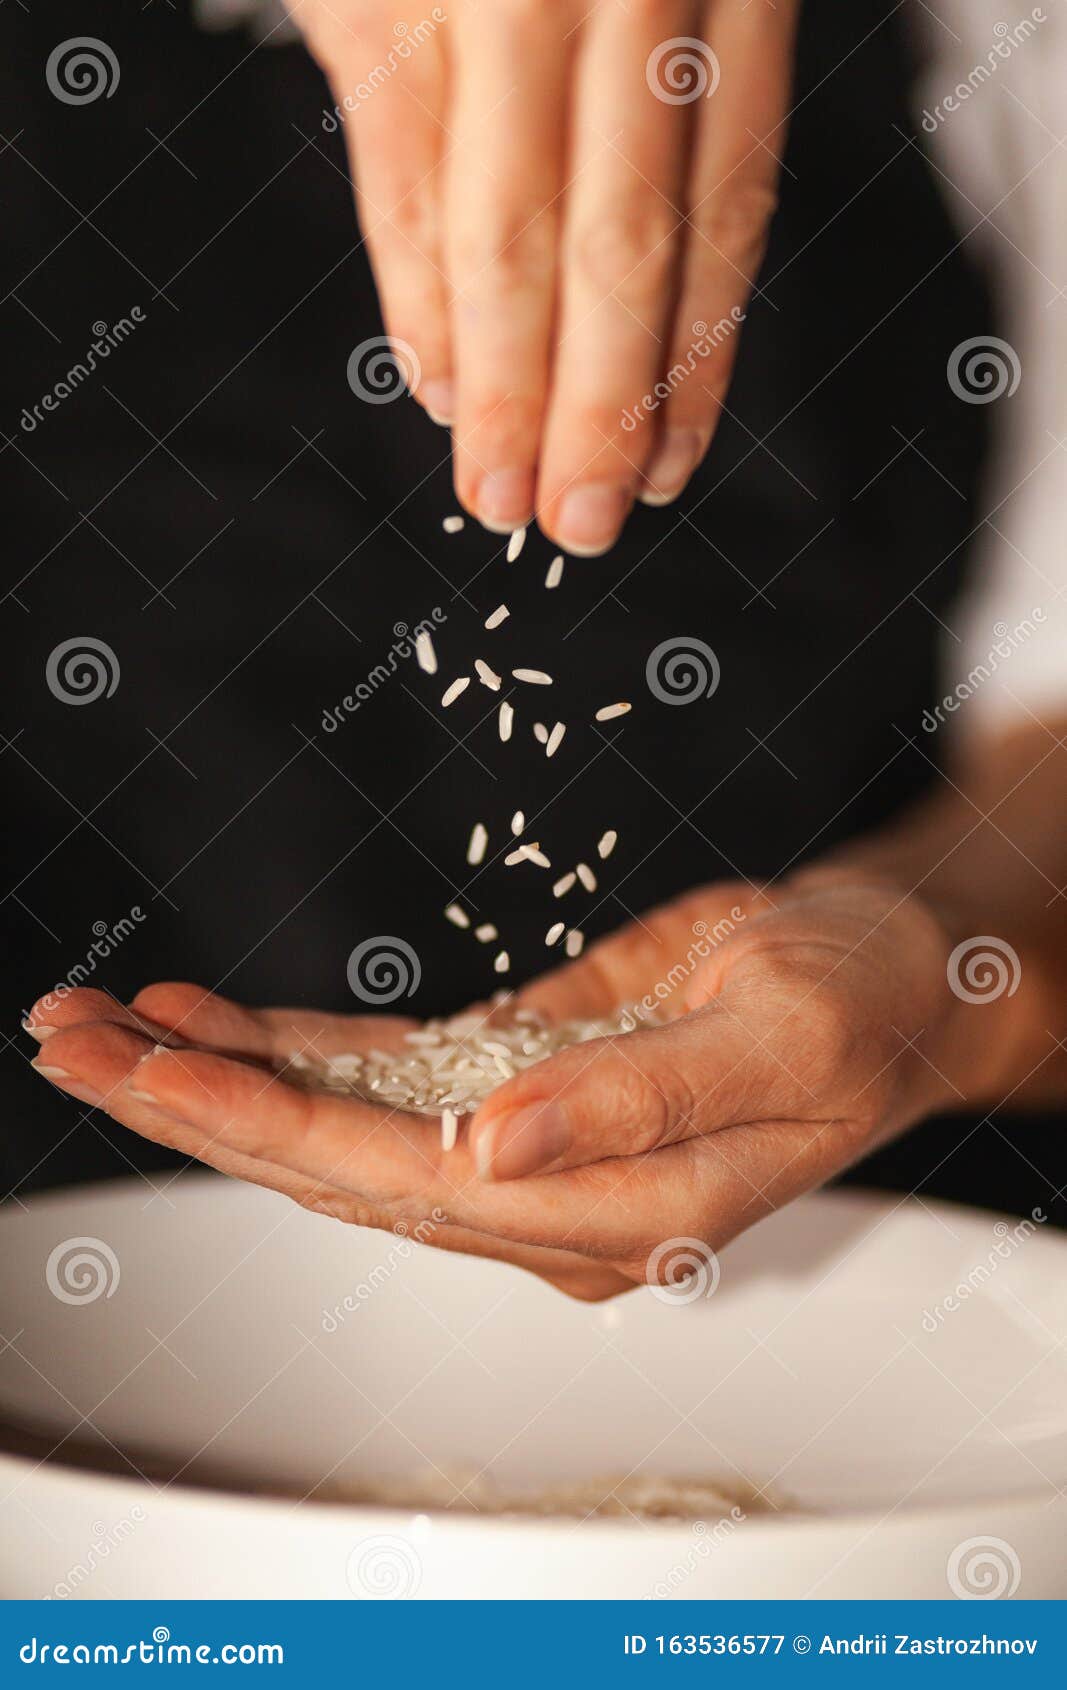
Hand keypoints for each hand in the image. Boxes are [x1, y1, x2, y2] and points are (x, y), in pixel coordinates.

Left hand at [26, 871, 965, 1299]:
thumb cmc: (854, 1006)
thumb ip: (635, 1103)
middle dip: (196, 1103)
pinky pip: (377, 1082)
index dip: (272, 1123)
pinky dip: (286, 1049)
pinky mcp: (512, 1092)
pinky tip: (207, 1016)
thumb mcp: (774, 1039)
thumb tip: (490, 1144)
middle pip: (334, 1165)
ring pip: (336, 1127)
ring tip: (100, 1022)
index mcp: (611, 1211)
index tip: (161, 1066)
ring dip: (217, 1075)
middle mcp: (545, 1200)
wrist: (888, 982)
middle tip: (72, 1038)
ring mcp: (522, 1152)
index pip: (401, 1181)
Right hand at [299, 0, 799, 551]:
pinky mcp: (374, 5)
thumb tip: (621, 347)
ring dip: (504, 392)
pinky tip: (434, 381)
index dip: (694, 363)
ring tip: (500, 487)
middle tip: (581, 520)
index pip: (724, 215)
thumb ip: (655, 116)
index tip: (667, 469)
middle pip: (620, 250)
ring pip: (507, 239)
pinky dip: (418, 303)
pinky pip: (401, 190)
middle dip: (598, 414)